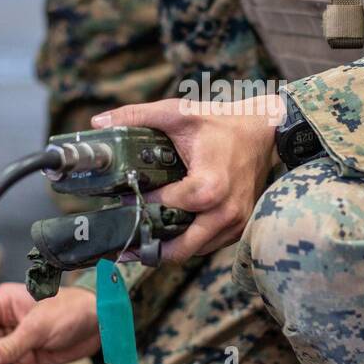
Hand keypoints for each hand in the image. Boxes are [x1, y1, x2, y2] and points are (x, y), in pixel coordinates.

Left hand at [92, 94, 283, 262]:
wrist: (264, 131)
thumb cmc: (223, 122)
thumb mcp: (179, 113)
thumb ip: (137, 116)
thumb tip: (98, 122)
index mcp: (208, 186)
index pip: (164, 208)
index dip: (139, 207)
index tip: (121, 203)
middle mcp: (224, 212)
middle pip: (178, 249)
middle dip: (148, 247)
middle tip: (124, 242)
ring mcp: (234, 224)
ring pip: (192, 251)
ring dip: (168, 247)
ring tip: (142, 238)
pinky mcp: (239, 228)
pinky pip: (207, 245)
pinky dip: (188, 241)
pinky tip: (169, 231)